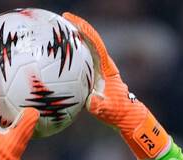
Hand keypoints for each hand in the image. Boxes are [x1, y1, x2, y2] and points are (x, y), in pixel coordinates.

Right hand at [63, 12, 170, 159]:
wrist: (127, 117)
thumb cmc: (118, 112)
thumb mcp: (108, 109)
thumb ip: (99, 105)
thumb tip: (90, 102)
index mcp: (106, 67)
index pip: (95, 43)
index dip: (84, 30)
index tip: (70, 20)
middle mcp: (103, 65)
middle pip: (89, 41)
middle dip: (76, 28)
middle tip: (59, 19)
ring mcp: (99, 69)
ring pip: (85, 50)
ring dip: (72, 40)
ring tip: (55, 32)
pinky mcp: (94, 76)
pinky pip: (81, 61)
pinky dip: (70, 55)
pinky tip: (56, 56)